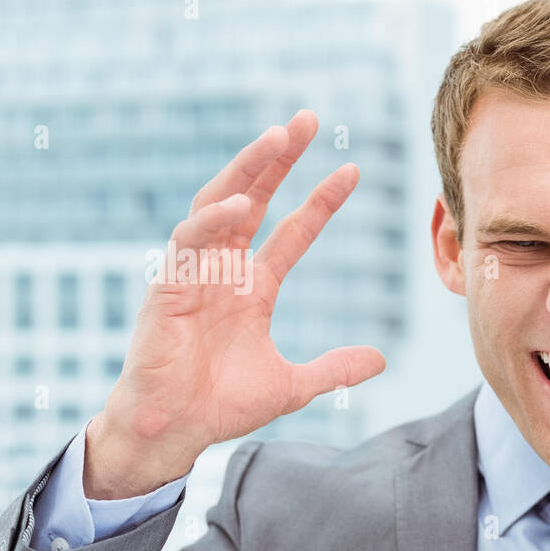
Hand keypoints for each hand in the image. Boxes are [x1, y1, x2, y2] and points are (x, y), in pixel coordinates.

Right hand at [85, 110, 385, 498]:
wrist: (176, 431)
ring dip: (246, 170)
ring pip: (218, 204)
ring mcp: (195, 274)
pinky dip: (212, 221)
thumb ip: (334, 369)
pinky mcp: (168, 288)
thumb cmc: (221, 405)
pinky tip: (239, 203)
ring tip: (277, 138)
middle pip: (252, 198)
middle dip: (278, 158)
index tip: (352, 171)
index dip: (320, 201)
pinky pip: (189, 243)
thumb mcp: (292, 385)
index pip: (293, 231)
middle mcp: (224, 269)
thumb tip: (380, 359)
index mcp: (253, 286)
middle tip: (306, 119)